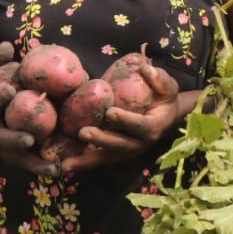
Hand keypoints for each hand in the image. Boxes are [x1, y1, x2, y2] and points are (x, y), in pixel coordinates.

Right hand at [0, 41, 57, 176]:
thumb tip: (8, 46)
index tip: (10, 90)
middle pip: (0, 138)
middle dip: (14, 138)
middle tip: (30, 138)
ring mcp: (1, 147)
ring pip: (16, 157)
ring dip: (33, 162)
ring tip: (52, 166)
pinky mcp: (13, 156)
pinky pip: (27, 164)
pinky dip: (41, 168)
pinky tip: (59, 170)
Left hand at [58, 61, 180, 174]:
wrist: (166, 118)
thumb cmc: (164, 99)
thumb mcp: (168, 87)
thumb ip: (159, 78)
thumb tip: (145, 68)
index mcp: (153, 127)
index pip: (140, 125)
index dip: (126, 120)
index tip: (110, 113)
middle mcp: (140, 143)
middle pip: (120, 145)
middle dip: (102, 140)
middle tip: (84, 132)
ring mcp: (126, 151)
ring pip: (106, 157)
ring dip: (86, 160)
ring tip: (67, 163)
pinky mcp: (115, 153)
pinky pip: (98, 159)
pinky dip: (82, 163)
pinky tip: (65, 165)